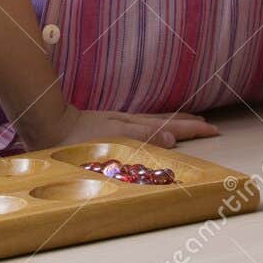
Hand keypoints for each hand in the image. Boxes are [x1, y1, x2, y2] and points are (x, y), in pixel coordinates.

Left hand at [38, 104, 219, 148]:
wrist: (48, 124)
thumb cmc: (77, 139)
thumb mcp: (112, 143)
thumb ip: (142, 140)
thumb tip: (172, 139)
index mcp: (133, 127)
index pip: (170, 127)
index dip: (192, 129)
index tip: (214, 129)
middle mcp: (128, 122)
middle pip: (165, 121)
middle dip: (188, 123)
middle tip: (209, 125)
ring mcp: (118, 121)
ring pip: (154, 120)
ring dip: (173, 121)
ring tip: (189, 121)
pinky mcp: (107, 122)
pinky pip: (141, 122)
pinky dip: (155, 123)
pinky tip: (151, 127)